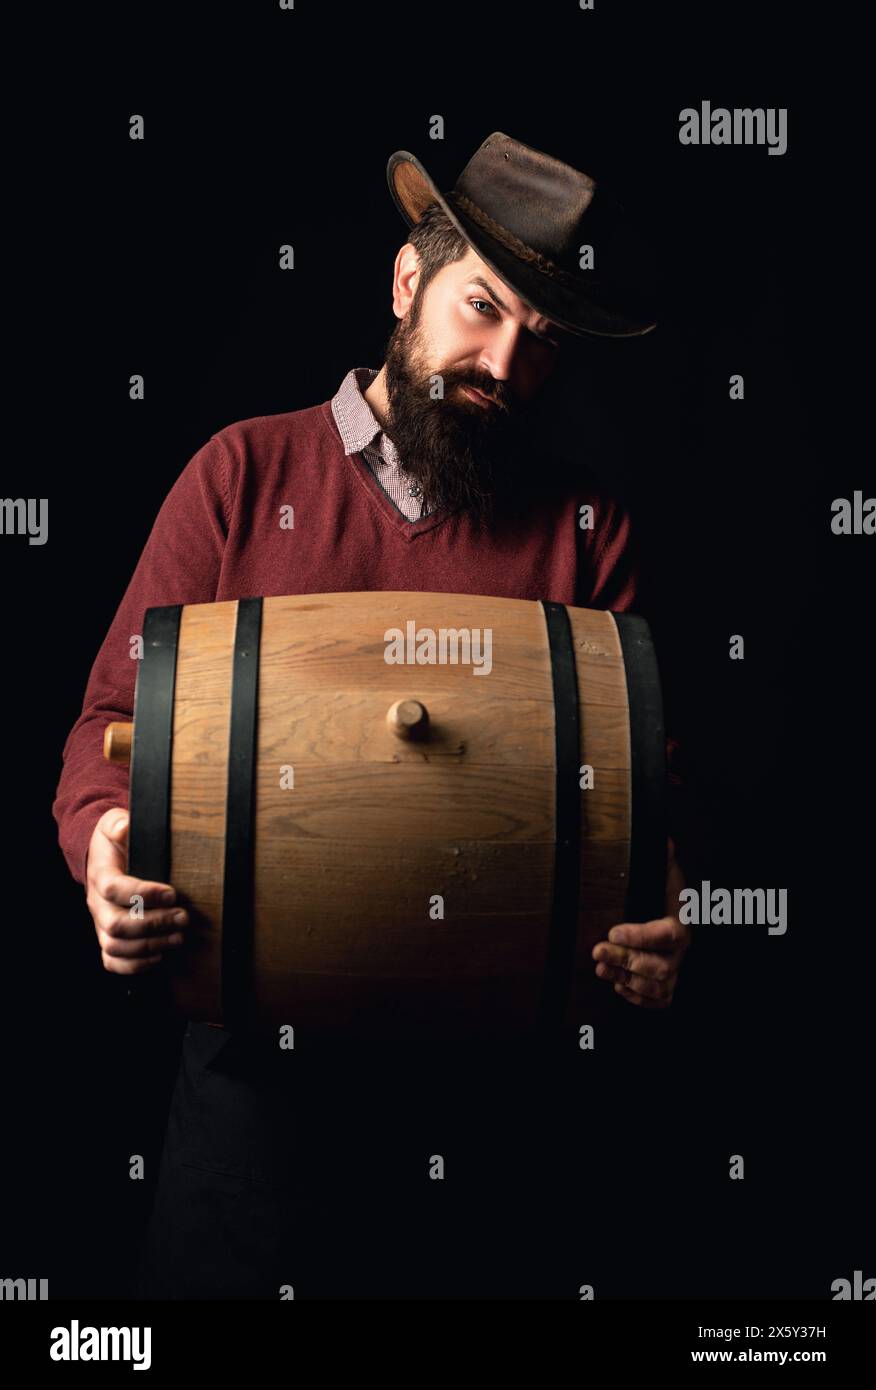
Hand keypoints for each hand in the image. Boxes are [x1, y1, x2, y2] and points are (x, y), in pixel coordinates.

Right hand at [85, 808, 188, 974]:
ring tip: (179, 937)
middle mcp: (97, 904)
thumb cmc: (115, 842)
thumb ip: (118, 824)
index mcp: (100, 876)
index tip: (172, 893)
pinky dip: (136, 965)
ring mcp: (101, 924)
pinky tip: (160, 955)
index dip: (144, 894)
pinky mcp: (108, 939)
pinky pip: (113, 962)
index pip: (114, 889)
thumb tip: (125, 827)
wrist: (102, 858)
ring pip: (116, 947)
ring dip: (150, 945)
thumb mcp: (114, 824)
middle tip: (183, 917)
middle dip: (153, 924)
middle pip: (116, 924)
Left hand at [591, 838, 689, 1007]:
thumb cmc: (662, 894)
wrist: (669, 914)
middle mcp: (680, 952)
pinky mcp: (665, 988)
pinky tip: (616, 983)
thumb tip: (663, 841)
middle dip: (626, 959)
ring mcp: (674, 972)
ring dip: (625, 978)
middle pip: (660, 966)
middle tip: (598, 950)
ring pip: (656, 986)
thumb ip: (661, 858)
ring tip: (600, 966)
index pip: (668, 934)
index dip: (642, 936)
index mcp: (681, 923)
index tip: (614, 931)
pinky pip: (656, 1001)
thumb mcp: (662, 873)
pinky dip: (635, 997)